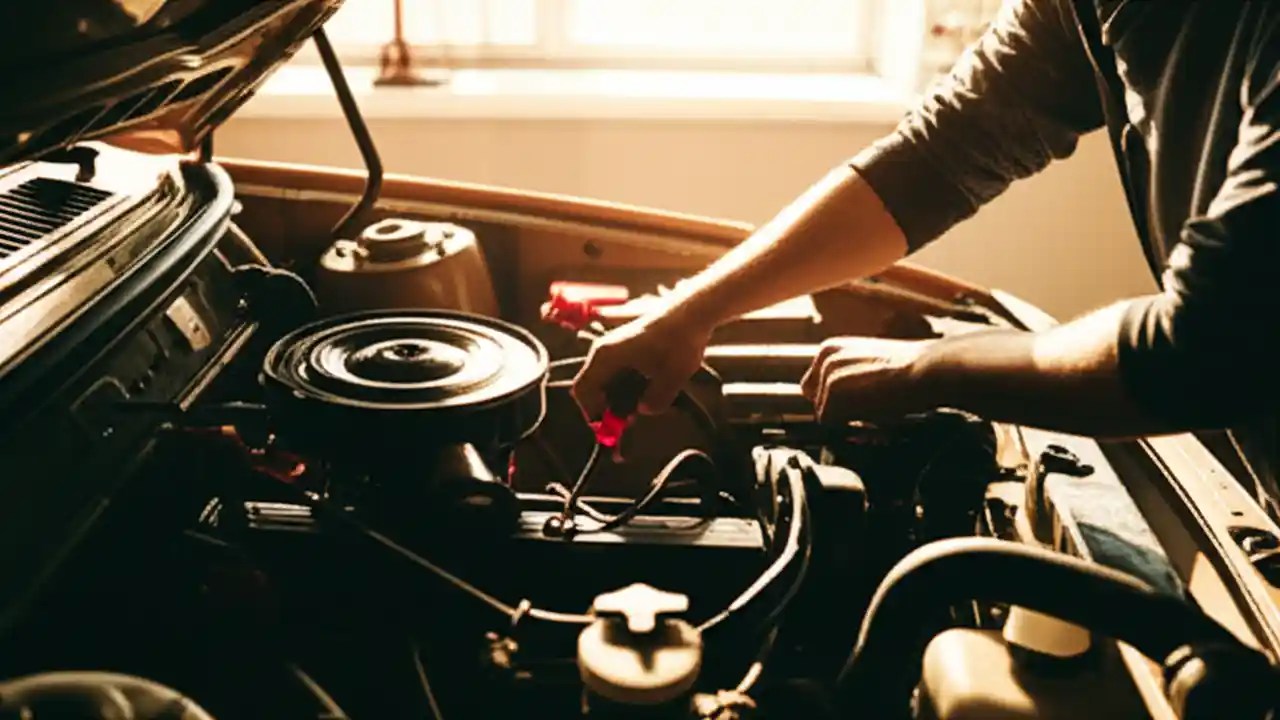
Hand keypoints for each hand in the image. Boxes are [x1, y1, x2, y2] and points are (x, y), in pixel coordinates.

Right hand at [572, 309, 712, 419]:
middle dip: (604, 408)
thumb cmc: (678, 342)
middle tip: (627, 421)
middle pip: (589, 387)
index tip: (611, 427)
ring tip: (637, 408)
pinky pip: (611, 373)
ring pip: (601, 381)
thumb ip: (656, 400)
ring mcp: (612, 348)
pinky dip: (620, 387)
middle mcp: (603, 352)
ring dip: (613, 398)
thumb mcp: (672, 377)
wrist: (689, 314)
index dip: (592, 413)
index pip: (583, 391)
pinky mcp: (622, 348)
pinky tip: (641, 391)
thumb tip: (643, 411)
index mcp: (607, 357)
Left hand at [799, 336, 935, 423]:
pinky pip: (832, 426)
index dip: (835, 402)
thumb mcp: (871, 364)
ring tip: (878, 413)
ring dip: (848, 421)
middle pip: (817, 402)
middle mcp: (825, 359)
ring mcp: (827, 377)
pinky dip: (851, 428)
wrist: (929, 369)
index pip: (814, 386)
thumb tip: (842, 402)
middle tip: (869, 414)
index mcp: (832, 349)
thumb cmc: (912, 369)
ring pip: (826, 416)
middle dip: (838, 413)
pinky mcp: (833, 396)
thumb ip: (850, 378)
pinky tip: (875, 417)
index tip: (857, 408)